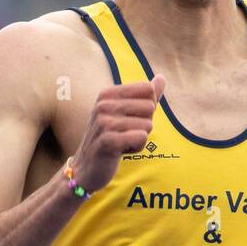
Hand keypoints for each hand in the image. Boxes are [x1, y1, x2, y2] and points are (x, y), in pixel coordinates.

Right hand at [72, 75, 164, 193]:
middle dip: (143, 125)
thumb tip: (161, 77)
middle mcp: (104, 105)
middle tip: (124, 135)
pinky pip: (142, 138)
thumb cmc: (110, 139)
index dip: (145, 109)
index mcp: (107, 94)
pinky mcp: (108, 141)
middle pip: (150, 107)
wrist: (85, 168)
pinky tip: (121, 152)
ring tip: (121, 144)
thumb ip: (145, 96)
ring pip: (147, 125)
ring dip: (139, 139)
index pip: (148, 90)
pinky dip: (136, 148)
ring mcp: (104, 123)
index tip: (128, 120)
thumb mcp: (125, 114)